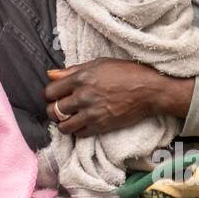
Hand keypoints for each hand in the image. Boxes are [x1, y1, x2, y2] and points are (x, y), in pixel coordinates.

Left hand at [43, 58, 193, 137]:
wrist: (149, 90)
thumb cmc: (126, 73)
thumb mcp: (99, 64)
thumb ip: (72, 70)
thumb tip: (50, 74)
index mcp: (80, 78)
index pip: (49, 92)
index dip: (49, 95)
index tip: (54, 96)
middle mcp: (83, 96)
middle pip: (53, 110)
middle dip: (53, 110)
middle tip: (59, 109)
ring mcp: (92, 113)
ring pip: (63, 126)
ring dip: (63, 123)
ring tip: (69, 119)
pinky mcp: (101, 126)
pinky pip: (79, 134)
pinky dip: (77, 131)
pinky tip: (81, 124)